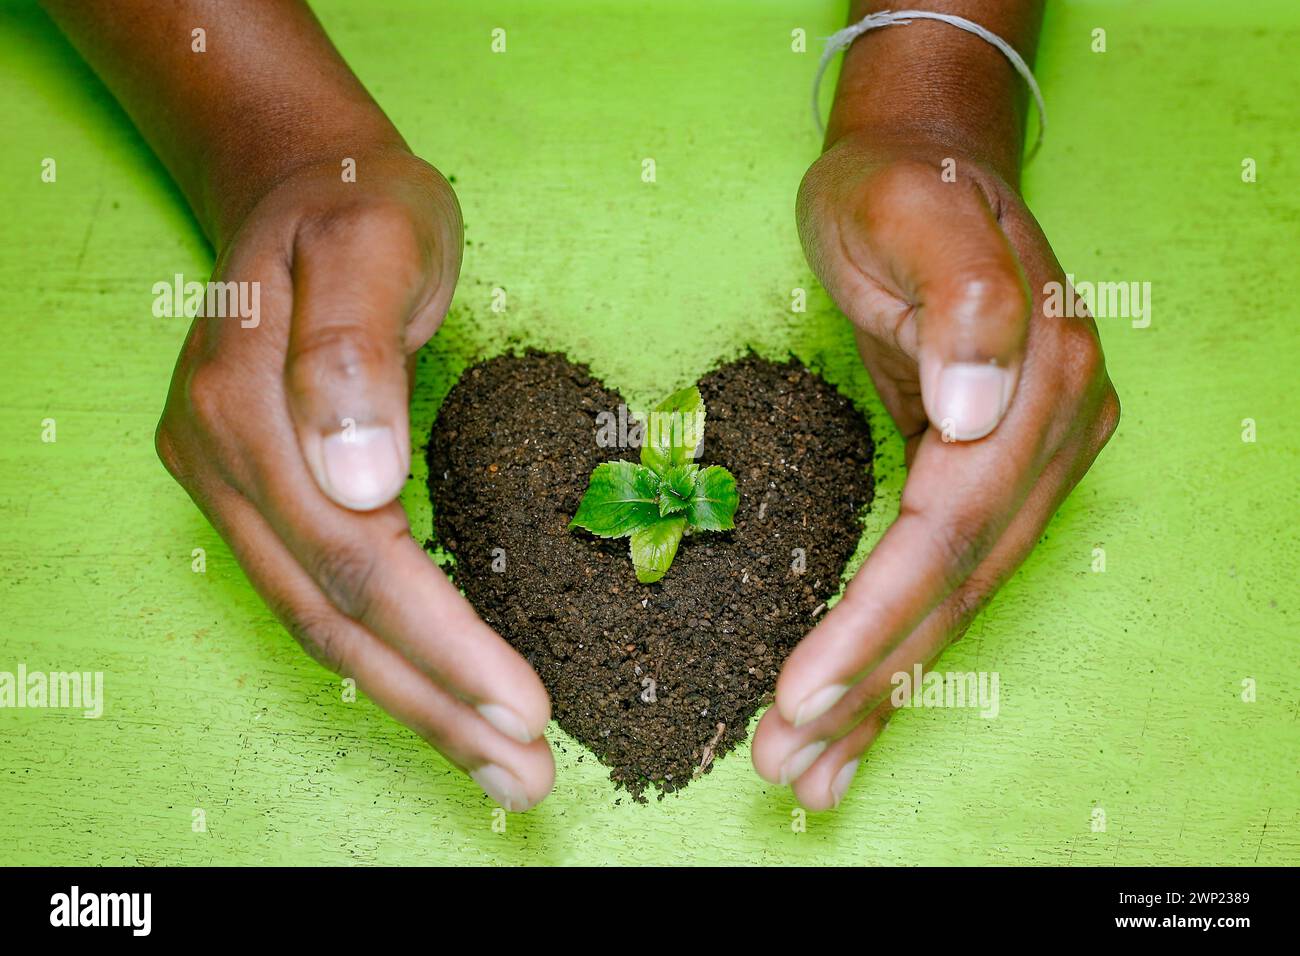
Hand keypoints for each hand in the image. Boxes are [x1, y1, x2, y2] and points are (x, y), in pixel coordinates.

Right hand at [154, 151, 553, 810]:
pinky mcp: (257, 497)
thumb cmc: (357, 205)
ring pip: (322, 627)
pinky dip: (388, 662)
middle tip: (526, 778)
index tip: (524, 706)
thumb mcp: (374, 240)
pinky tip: (442, 701)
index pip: (353, 557)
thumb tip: (355, 478)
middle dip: (435, 706)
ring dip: (415, 706)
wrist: (304, 183)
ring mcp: (230, 486)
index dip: (440, 641)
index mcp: (245, 407)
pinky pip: (321, 600)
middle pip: (334, 617)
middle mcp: (221, 462)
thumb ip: (351, 350)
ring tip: (500, 771)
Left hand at [752, 135, 1118, 808]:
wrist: (924, 163)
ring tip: (812, 773)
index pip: (948, 531)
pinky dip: (897, 653)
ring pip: (952, 603)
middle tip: (789, 763)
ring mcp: (1026, 464)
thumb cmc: (899, 187)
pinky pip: (942, 581)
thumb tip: (976, 402)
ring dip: (883, 694)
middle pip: (952, 587)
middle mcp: (1047, 438)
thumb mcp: (912, 210)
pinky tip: (856, 717)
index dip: (876, 619)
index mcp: (1037, 384)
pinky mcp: (989, 478)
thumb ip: (962, 294)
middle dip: (869, 683)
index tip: (802, 693)